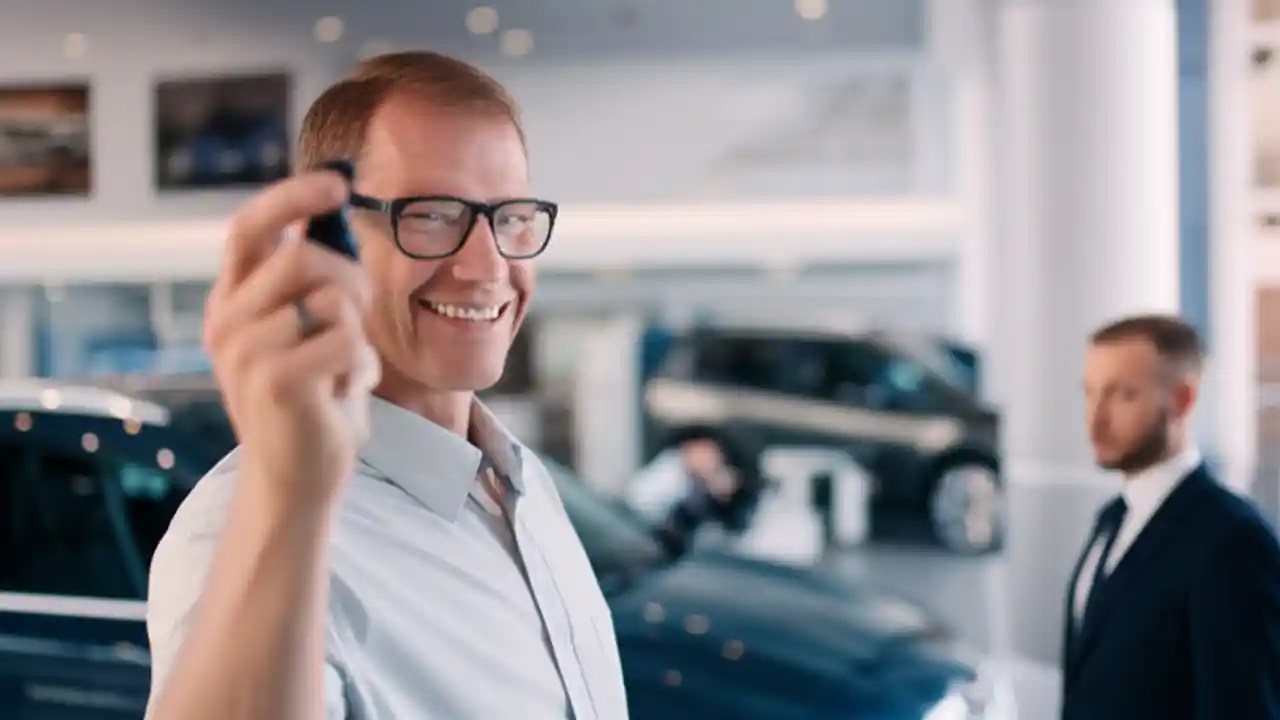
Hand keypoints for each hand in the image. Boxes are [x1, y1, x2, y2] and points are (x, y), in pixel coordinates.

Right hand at [203, 170, 377, 506]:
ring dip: (357, 333)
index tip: (336, 183)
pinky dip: (361, 363)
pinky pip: (344, 340)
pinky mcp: (276, 382)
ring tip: (346, 368)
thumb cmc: (313, 400)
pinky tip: (346, 389)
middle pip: (299, 256)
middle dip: (349, 277)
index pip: (250, 227)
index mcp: (232, 302)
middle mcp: (226, 321)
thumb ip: (309, 281)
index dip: (292, 197)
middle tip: (364, 311)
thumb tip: (334, 210)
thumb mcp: (305, 331)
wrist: (298, 478)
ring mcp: (245, 352)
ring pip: (330, 300)